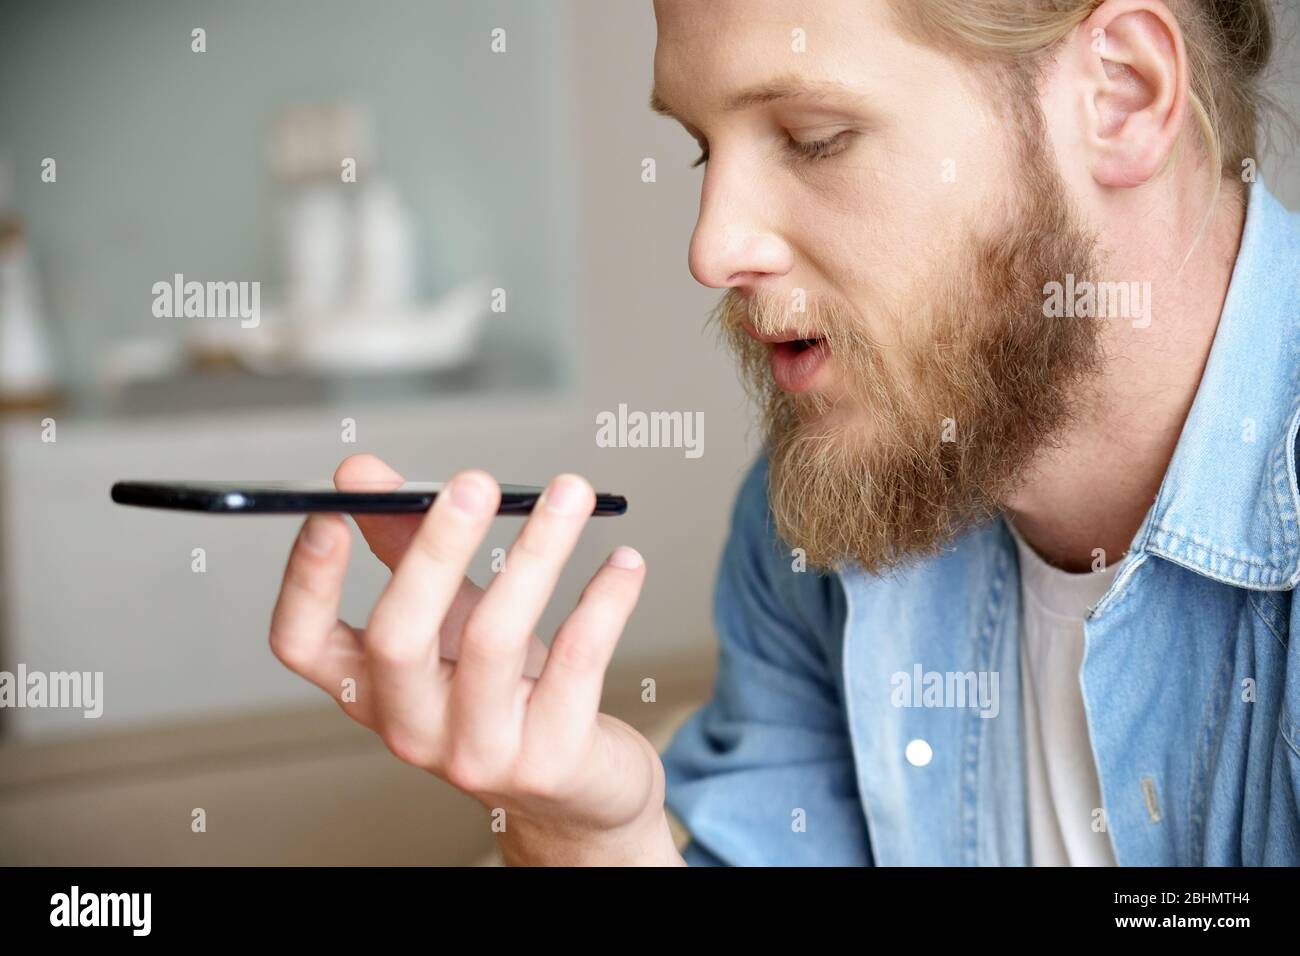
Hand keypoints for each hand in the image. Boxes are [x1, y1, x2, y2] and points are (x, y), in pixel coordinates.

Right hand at [268, 454, 682, 864]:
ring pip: (494, 641)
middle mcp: (412, 728)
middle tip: (473, 483)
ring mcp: (479, 752)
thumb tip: (362, 472)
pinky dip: (603, 601)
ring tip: (570, 494)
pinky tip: (624, 562)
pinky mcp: (551, 760)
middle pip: (397, 637)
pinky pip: (576, 661)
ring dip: (537, 553)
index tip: (331, 509)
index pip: (302, 645)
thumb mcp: (452, 621)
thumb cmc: (508, 695)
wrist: (576, 794)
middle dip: (435, 550)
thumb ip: (406, 545)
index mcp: (372, 689)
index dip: (305, 580)